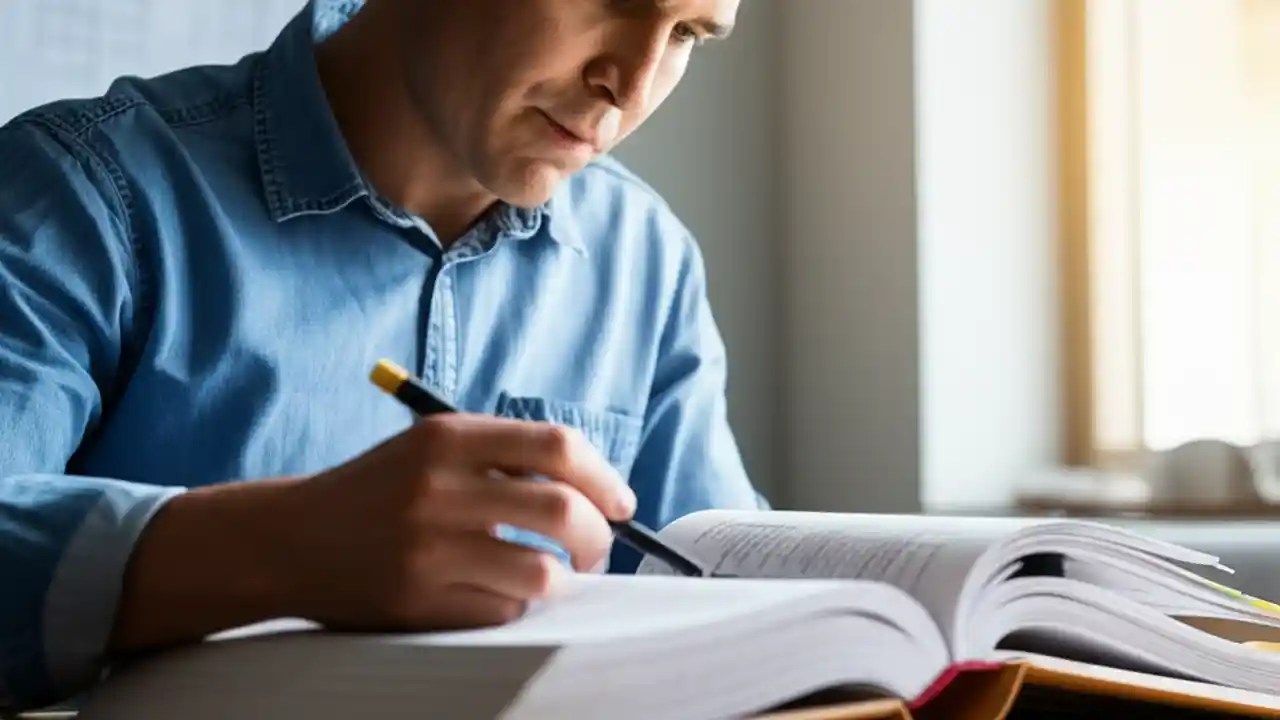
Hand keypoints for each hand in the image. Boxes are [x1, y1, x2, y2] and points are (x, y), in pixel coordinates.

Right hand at [275, 414, 636, 630]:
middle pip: (562, 510)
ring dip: (563, 578)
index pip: (558, 446)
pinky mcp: (419, 598)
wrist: (290, 539)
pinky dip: (517, 604)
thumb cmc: (380, 491)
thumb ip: (505, 456)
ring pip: (541, 571)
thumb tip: (597, 488)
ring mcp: (427, 547)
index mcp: (448, 437)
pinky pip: (503, 608)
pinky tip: (499, 591)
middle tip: (598, 548)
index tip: (620, 502)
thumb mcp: (432, 448)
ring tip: (555, 575)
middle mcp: (439, 487)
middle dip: (599, 536)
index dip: (604, 477)